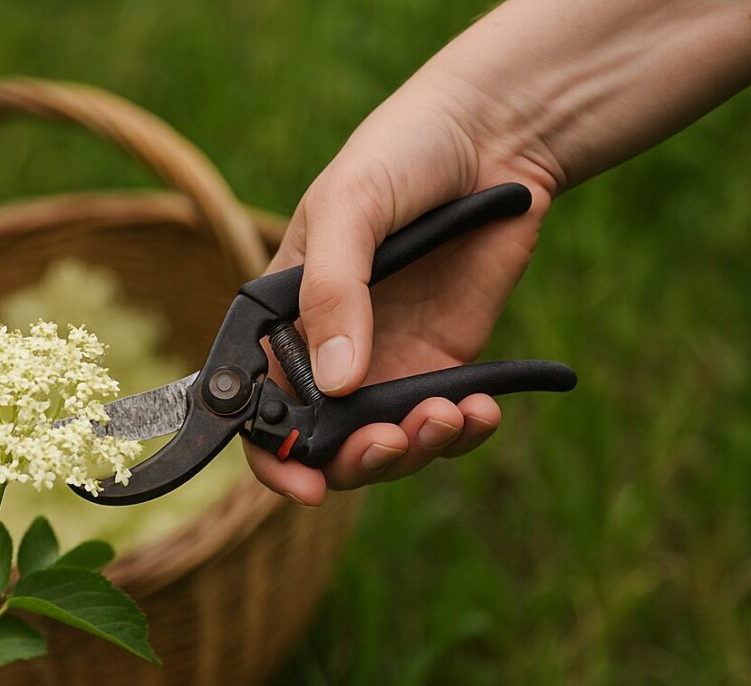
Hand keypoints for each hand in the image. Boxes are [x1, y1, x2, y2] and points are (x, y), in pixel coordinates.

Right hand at [245, 87, 557, 505]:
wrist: (492, 136)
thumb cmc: (399, 154)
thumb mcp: (351, 209)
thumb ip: (335, 292)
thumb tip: (337, 382)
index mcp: (280, 319)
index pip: (258, 408)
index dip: (274, 457)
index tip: (308, 485)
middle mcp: (326, 353)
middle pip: (323, 444)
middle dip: (356, 460)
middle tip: (391, 441)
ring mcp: (386, 363)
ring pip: (386, 445)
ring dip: (413, 449)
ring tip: (449, 415)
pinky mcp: (444, 364)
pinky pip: (444, 423)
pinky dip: (463, 431)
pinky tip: (482, 408)